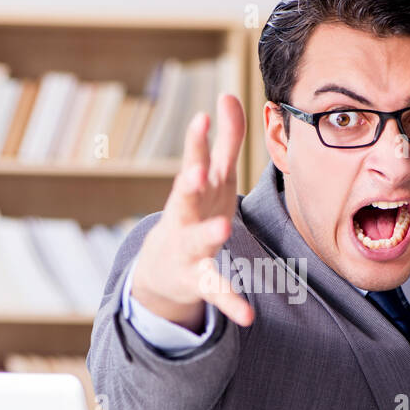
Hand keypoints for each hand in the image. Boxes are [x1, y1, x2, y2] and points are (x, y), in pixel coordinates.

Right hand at [131, 93, 252, 331]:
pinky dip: (231, 303)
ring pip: (198, 242)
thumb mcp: (212, 177)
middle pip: (184, 197)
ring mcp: (188, 249)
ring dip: (208, 235)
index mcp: (192, 191)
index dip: (198, 140)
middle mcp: (184, 217)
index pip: (194, 160)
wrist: (161, 269)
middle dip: (188, 183)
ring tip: (222, 229)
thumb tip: (230, 94)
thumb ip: (225, 139)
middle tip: (194, 171)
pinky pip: (216, 291)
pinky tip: (247, 315)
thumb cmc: (195, 212)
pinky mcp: (197, 279)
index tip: (203, 116)